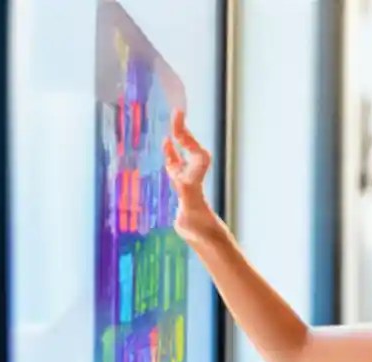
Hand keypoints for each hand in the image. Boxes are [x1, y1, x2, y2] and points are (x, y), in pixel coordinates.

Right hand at [163, 109, 225, 243]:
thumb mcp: (197, 230)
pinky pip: (176, 164)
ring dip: (180, 140)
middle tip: (177, 113)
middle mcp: (194, 179)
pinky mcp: (183, 186)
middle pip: (192, 150)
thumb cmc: (202, 234)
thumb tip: (192, 229)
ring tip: (174, 122)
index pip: (196, 159)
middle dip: (184, 133)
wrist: (204, 239)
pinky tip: (166, 144)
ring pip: (185, 155)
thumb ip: (194, 229)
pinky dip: (172, 153)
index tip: (179, 125)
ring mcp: (188, 181)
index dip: (187, 142)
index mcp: (195, 186)